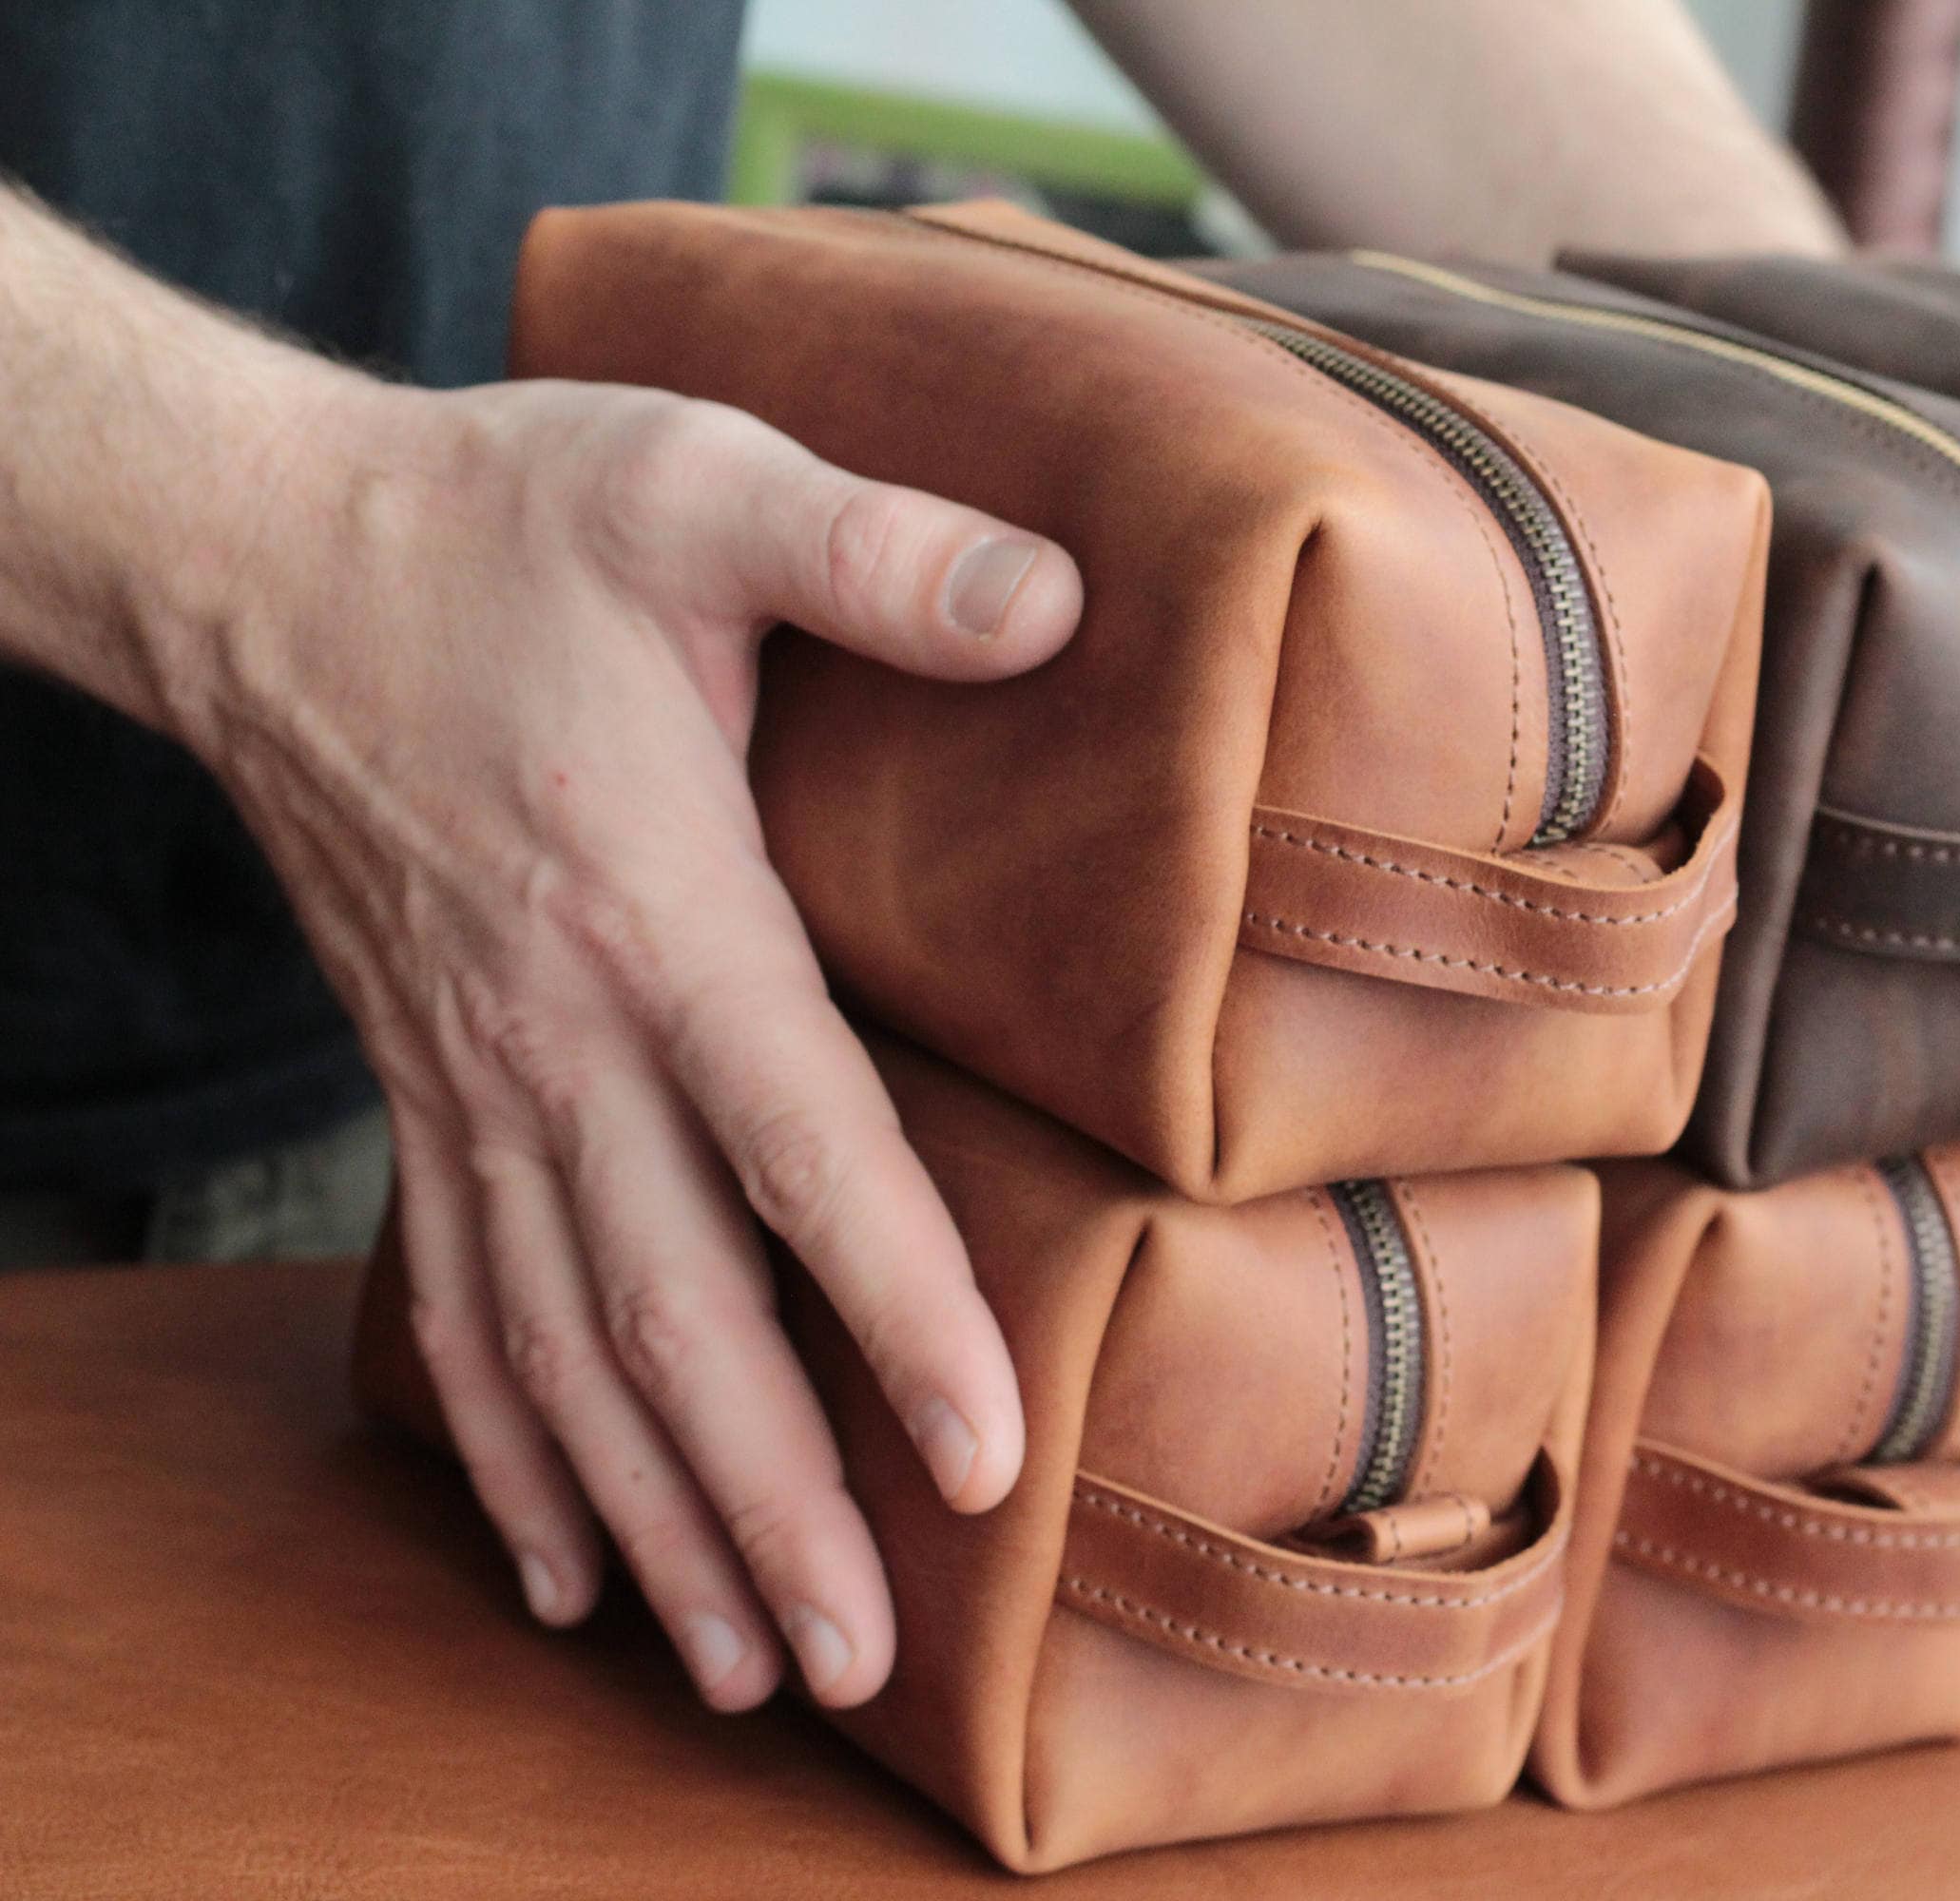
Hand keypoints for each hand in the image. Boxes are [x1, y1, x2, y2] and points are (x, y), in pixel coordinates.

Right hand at [185, 374, 1079, 1709]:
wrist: (270, 565)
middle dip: (769, 1498)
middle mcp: (557, 1039)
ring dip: (657, 1519)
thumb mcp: (699, 484)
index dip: (895, 1307)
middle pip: (670, 1312)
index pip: (798, 1147)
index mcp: (653, 911)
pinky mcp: (431, 1096)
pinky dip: (514, 1455)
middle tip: (856, 1659)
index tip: (979, 1459)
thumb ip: (877, 551)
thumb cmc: (503, 527)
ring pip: (563, 1352)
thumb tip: (1059, 598)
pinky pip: (463, 1310)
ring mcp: (478, 1086)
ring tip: (746, 1667)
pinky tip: (569, 1568)